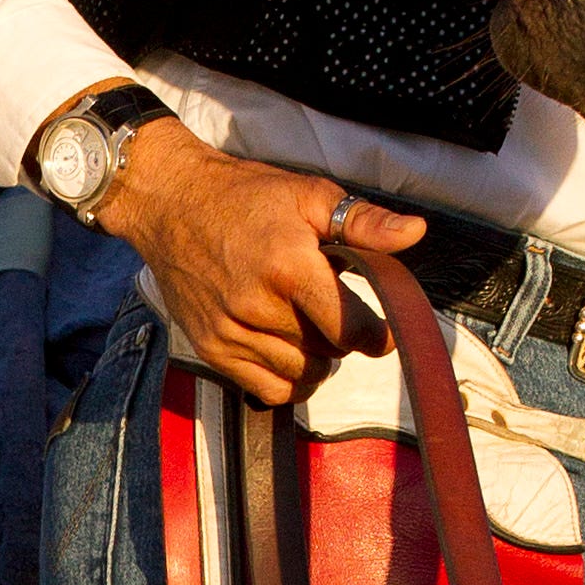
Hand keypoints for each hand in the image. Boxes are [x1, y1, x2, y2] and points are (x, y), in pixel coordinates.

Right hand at [95, 118, 426, 405]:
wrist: (169, 202)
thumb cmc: (244, 196)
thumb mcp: (309, 195)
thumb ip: (364, 222)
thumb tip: (415, 233)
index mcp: (289, 267)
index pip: (353, 329)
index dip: (378, 333)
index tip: (383, 328)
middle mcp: (257, 306)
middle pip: (330, 353)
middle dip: (342, 335)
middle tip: (332, 307)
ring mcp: (230, 332)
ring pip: (301, 374)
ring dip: (316, 358)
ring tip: (309, 325)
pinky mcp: (210, 348)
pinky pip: (267, 390)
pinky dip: (289, 380)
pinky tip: (290, 352)